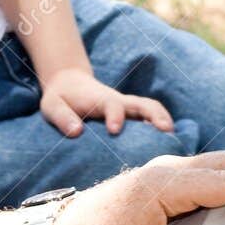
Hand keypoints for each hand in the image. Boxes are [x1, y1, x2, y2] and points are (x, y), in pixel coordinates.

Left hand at [39, 66, 173, 136]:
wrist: (68, 83)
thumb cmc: (60, 98)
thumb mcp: (52, 106)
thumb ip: (62, 117)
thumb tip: (76, 132)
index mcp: (99, 100)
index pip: (111, 105)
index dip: (115, 116)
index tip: (114, 130)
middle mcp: (118, 101)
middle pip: (141, 103)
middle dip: (154, 115)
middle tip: (165, 131)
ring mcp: (126, 106)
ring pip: (150, 107)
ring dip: (162, 118)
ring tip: (173, 137)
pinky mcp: (130, 112)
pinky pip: (149, 114)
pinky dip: (161, 122)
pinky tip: (168, 140)